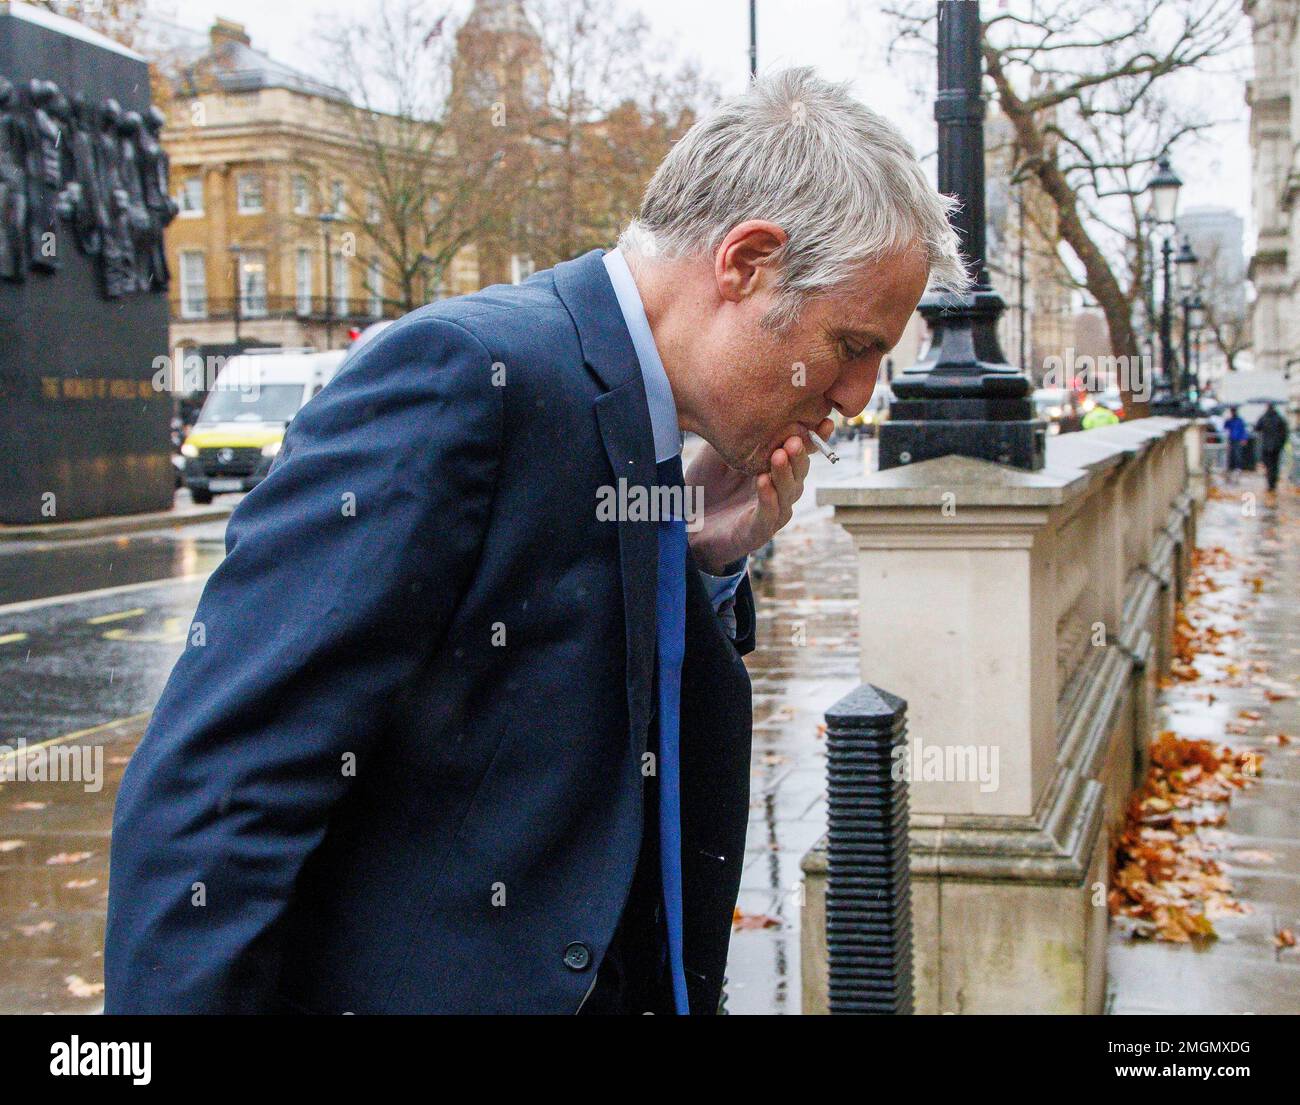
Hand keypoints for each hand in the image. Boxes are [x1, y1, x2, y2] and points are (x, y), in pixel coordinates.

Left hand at [684, 418, 832, 574]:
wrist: (687, 526)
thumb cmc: (708, 487)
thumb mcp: (720, 453)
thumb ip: (738, 435)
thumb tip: (750, 404)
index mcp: (776, 468)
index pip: (802, 452)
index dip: (816, 438)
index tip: (825, 422)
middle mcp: (780, 490)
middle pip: (800, 471)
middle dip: (799, 455)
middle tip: (794, 439)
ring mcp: (772, 513)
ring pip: (789, 493)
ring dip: (785, 474)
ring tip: (779, 456)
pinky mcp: (757, 532)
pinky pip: (769, 515)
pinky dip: (769, 499)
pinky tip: (763, 483)